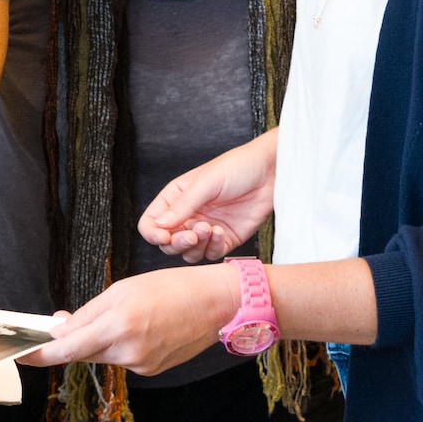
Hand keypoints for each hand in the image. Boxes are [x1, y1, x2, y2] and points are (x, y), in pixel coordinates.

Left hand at [21, 265, 239, 377]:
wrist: (216, 304)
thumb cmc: (172, 287)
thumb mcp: (123, 289)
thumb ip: (88, 312)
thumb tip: (60, 328)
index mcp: (117, 325)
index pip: (67, 349)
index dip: (39, 355)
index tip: (21, 355)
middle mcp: (127, 351)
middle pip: (83, 352)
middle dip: (73, 339)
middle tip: (69, 320)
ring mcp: (140, 365)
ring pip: (103, 355)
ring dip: (101, 339)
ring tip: (129, 315)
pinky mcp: (151, 371)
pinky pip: (122, 359)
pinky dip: (121, 345)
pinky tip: (143, 328)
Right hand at [137, 132, 278, 262]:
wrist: (271, 172)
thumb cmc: (237, 167)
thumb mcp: (207, 181)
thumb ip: (183, 204)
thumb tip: (160, 225)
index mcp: (176, 198)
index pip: (151, 222)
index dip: (153, 234)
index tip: (163, 236)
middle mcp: (188, 216)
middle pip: (168, 243)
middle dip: (177, 243)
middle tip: (192, 235)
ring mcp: (206, 229)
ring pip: (189, 253)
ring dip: (196, 247)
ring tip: (209, 228)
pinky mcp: (225, 239)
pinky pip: (211, 254)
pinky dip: (213, 247)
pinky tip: (220, 231)